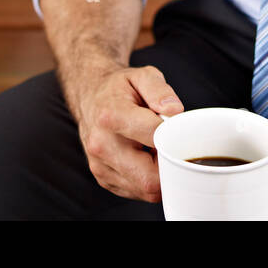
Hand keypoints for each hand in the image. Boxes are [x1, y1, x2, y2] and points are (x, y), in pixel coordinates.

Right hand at [71, 64, 184, 201]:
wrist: (90, 97)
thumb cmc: (120, 88)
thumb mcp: (142, 76)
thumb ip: (160, 90)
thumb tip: (175, 112)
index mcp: (111, 116)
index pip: (155, 137)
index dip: (174, 134)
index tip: (176, 127)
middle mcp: (101, 144)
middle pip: (150, 177)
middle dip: (169, 165)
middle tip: (171, 145)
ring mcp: (100, 166)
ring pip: (146, 189)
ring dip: (160, 173)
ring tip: (156, 149)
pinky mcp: (103, 179)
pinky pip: (138, 192)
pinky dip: (149, 179)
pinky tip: (145, 159)